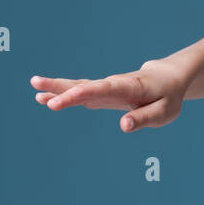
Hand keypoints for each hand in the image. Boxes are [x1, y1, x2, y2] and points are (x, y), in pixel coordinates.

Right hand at [30, 58, 190, 132]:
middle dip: (62, 88)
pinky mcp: (101, 93)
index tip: (60, 100)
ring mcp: (105, 88)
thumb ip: (144, 118)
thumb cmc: (168, 96)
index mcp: (129, 87)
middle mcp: (113, 84)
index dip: (80, 94)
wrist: (168, 77)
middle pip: (85, 85)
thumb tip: (123, 127)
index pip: (101, 89)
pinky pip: (80, 93)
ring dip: (57, 87)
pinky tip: (43, 98)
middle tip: (37, 89)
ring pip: (79, 86)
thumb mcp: (165, 111)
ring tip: (34, 88)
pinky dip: (63, 94)